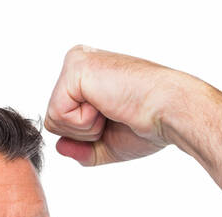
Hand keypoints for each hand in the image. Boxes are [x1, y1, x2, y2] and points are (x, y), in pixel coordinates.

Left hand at [43, 44, 191, 165]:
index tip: (116, 119)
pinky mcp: (74, 68)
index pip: (64, 120)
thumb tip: (59, 147)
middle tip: (114, 115)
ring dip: (85, 128)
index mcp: (88, 78)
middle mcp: (80, 65)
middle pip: (55, 121)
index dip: (87, 135)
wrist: (167, 111)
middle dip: (84, 133)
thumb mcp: (107, 144)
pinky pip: (58, 114)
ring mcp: (76, 63)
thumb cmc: (147, 123)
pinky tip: (107, 105)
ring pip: (54, 120)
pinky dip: (83, 122)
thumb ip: (81, 147)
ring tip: (112, 108)